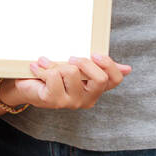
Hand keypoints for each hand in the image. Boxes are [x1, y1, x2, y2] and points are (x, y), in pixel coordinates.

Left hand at [12, 54, 131, 109]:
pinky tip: (37, 68)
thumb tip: (128, 69)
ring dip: (56, 64)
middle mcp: (87, 98)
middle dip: (85, 62)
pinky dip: (42, 68)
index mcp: (96, 88)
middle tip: (71, 57)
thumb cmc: (55, 75)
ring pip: (72, 73)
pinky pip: (53, 76)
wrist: (27, 86)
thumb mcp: (78, 68)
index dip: (109, 65)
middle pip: (100, 79)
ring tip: (46, 63)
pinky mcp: (53, 100)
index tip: (95, 54)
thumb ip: (100, 67)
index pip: (115, 80)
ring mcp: (70, 102)